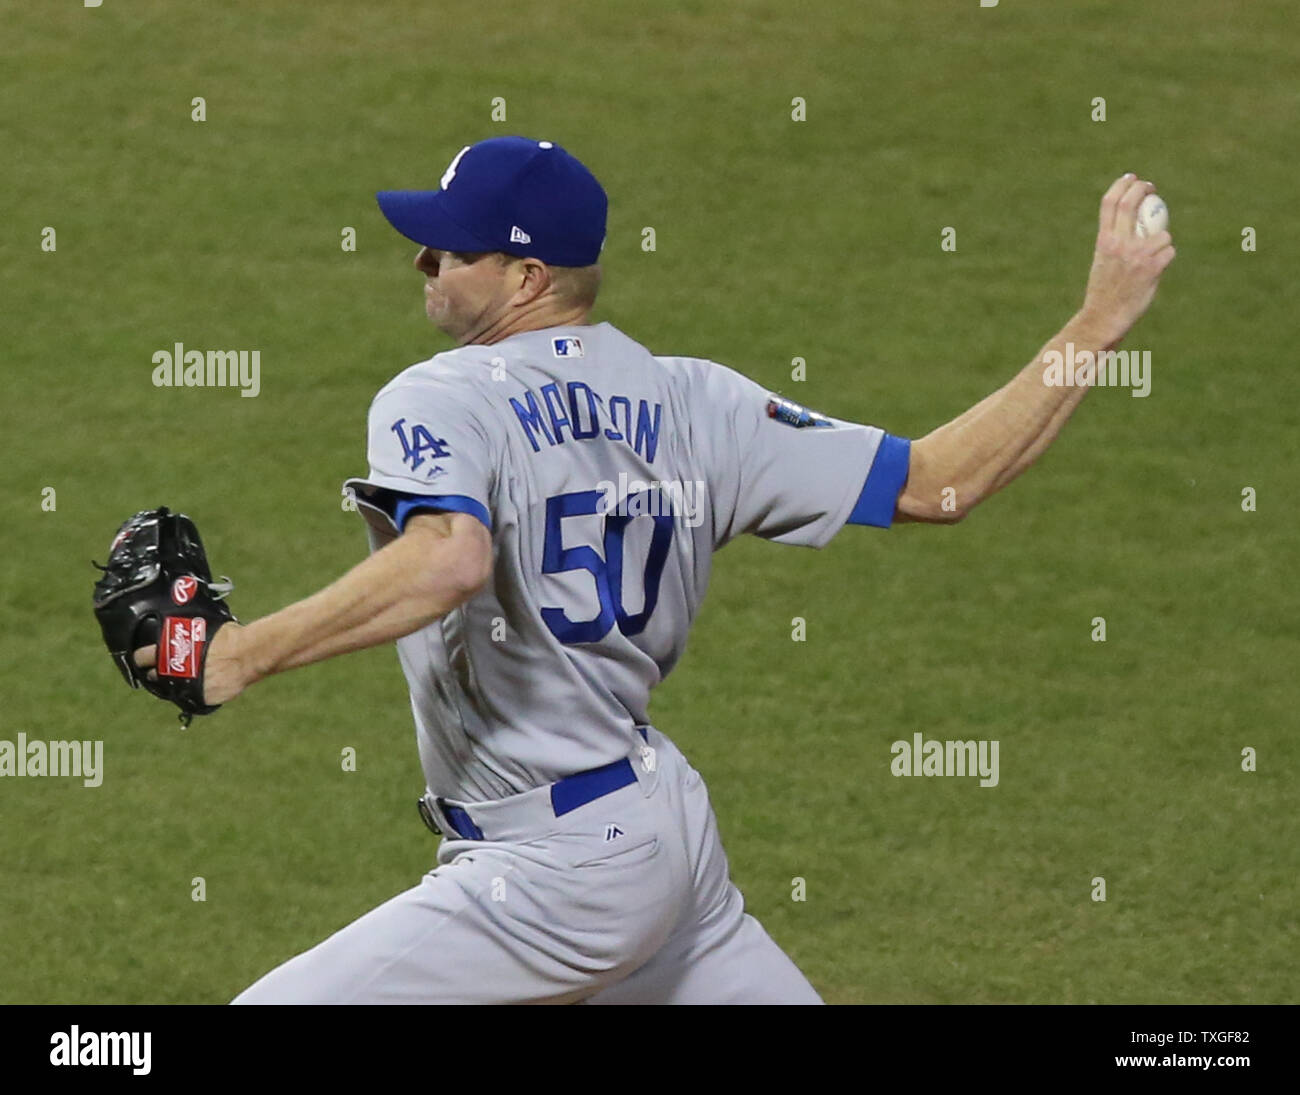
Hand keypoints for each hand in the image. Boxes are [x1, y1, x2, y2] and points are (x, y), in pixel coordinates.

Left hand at [133, 621, 249, 706]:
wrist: (248, 654)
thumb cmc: (229, 636)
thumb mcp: (201, 628)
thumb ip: (187, 636)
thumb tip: (185, 632)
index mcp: (169, 651)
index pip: (142, 657)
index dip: (141, 658)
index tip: (143, 659)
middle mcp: (173, 671)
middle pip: (153, 676)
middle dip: (157, 673)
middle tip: (164, 670)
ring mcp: (186, 687)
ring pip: (172, 690)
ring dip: (175, 685)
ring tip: (185, 678)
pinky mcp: (201, 699)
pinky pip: (195, 698)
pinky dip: (199, 692)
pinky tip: (207, 684)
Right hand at [1078, 173, 1175, 347]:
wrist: (1104, 317)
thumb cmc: (1104, 292)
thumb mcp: (1102, 261)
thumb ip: (1114, 242)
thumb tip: (1132, 223)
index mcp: (1103, 241)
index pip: (1110, 203)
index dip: (1122, 185)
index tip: (1131, 178)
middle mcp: (1118, 244)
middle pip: (1132, 202)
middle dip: (1144, 188)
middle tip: (1151, 188)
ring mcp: (1136, 254)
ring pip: (1162, 233)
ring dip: (1162, 242)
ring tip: (1152, 258)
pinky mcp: (1153, 267)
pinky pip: (1169, 252)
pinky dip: (1166, 259)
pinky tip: (1155, 272)